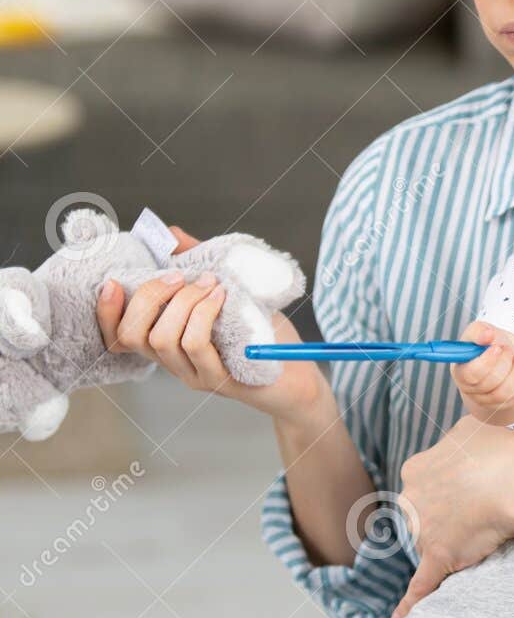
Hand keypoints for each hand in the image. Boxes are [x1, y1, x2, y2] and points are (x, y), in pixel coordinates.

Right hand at [95, 223, 325, 423]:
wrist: (303, 375)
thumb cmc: (265, 333)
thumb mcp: (231, 292)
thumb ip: (200, 265)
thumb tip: (171, 235)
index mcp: (171, 343)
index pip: (119, 336)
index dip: (107, 312)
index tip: (112, 282)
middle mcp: (176, 364)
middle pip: (134, 335)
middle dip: (150, 296)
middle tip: (183, 276)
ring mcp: (195, 375)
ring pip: (162, 340)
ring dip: (184, 303)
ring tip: (212, 285)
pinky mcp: (219, 382)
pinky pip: (195, 346)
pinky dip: (204, 315)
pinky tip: (222, 299)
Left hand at [390, 413, 513, 617]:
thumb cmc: (499, 448)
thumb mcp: (472, 426)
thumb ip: (459, 440)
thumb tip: (462, 444)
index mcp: (417, 467)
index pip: (427, 482)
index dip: (452, 486)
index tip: (473, 486)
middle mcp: (411, 498)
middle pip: (424, 513)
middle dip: (448, 515)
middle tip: (482, 510)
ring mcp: (423, 529)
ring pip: (430, 541)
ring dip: (451, 542)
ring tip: (485, 533)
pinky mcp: (438, 555)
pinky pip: (421, 585)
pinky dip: (410, 604)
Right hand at [452, 319, 513, 422]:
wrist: (506, 360)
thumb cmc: (489, 345)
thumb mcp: (481, 332)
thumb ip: (480, 331)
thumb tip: (487, 335)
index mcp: (462, 372)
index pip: (471, 374)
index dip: (487, 362)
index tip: (497, 347)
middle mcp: (473, 391)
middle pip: (490, 384)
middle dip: (504, 362)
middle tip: (507, 349)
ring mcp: (491, 402)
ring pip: (506, 392)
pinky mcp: (510, 405)